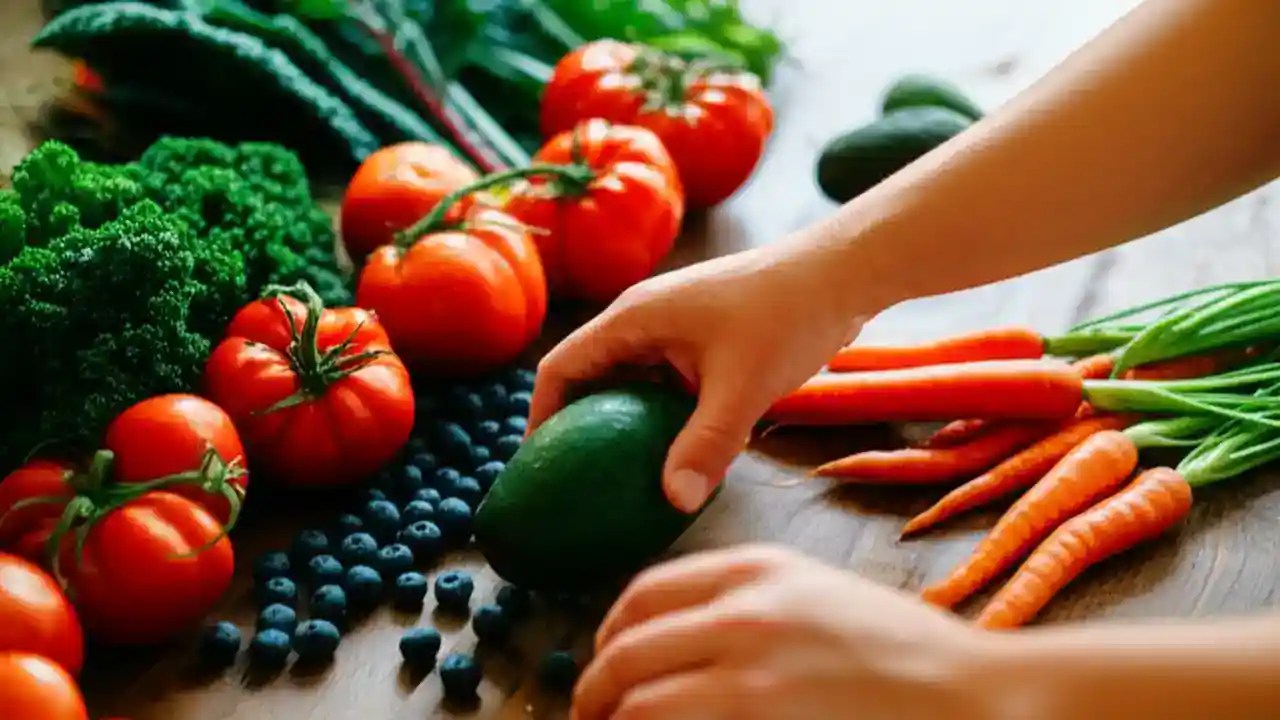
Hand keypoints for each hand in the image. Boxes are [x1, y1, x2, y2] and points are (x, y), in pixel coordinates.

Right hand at [529, 242, 877, 512]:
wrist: (839, 274)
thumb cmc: (787, 315)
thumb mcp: (743, 387)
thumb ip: (707, 444)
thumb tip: (675, 502)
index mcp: (632, 319)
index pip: (561, 368)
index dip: (541, 418)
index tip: (539, 467)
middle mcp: (642, 321)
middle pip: (589, 379)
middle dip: (578, 429)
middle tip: (576, 484)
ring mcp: (672, 330)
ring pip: (630, 385)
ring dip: (623, 427)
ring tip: (618, 480)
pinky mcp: (700, 342)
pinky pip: (664, 386)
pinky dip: (660, 419)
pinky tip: (675, 458)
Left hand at [572, 544, 989, 719]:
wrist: (972, 694)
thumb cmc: (898, 650)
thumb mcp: (814, 593)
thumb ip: (742, 600)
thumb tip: (667, 638)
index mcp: (755, 569)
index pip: (643, 595)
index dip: (609, 633)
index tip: (603, 660)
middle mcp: (744, 613)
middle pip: (627, 653)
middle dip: (595, 691)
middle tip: (589, 713)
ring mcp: (752, 675)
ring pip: (639, 705)